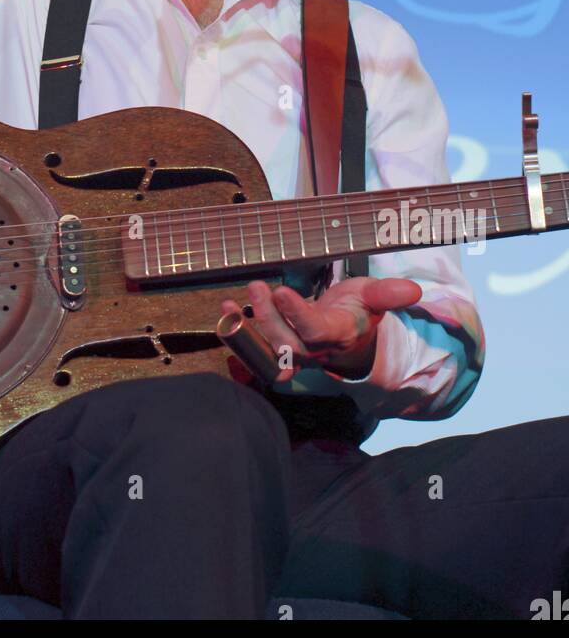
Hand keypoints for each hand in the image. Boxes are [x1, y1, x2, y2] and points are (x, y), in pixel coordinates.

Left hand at [221, 276, 422, 383]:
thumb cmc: (359, 312)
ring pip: (270, 344)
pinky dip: (239, 328)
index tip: (281, 291)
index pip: (314, 330)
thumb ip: (389, 294)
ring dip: (252, 321)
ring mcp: (294, 350)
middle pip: (287, 341)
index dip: (296, 314)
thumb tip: (413, 290)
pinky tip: (224, 307)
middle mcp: (313, 348)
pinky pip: (257, 342)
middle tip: (257, 287)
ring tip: (236, 296)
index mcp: (337, 335)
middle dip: (269, 317)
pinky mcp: (279, 346)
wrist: (350, 338)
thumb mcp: (375, 297)